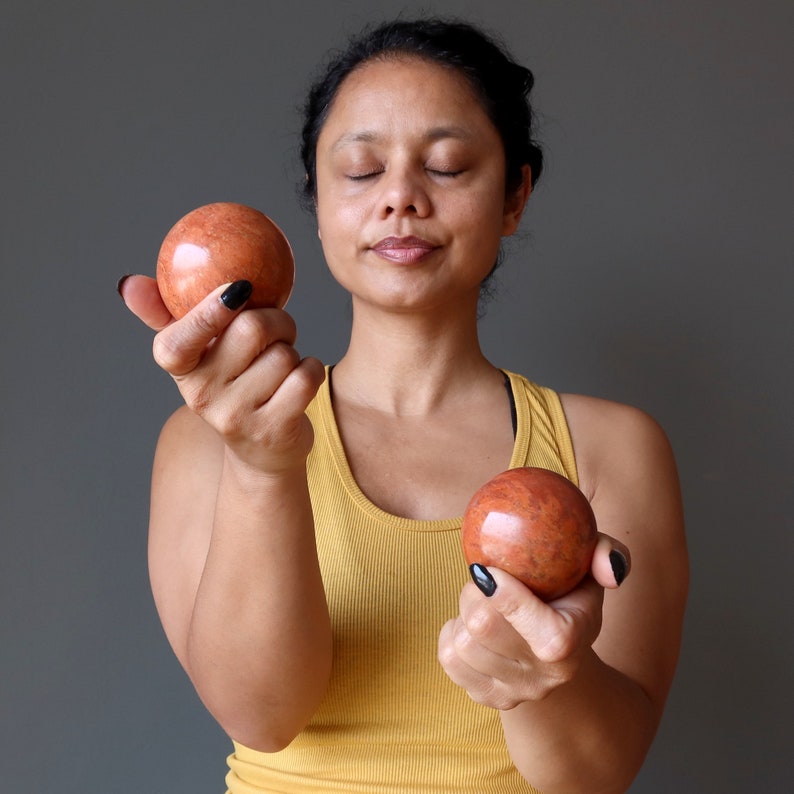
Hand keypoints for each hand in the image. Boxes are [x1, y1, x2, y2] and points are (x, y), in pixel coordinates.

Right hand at [118, 275, 324, 472]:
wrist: (261, 451)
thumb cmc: (230, 385)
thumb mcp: (196, 353)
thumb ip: (163, 315)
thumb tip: (127, 283)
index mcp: (180, 368)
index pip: (178, 340)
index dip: (207, 313)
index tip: (237, 289)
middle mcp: (201, 396)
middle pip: (251, 329)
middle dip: (277, 321)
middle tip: (278, 330)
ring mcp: (236, 416)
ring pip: (283, 354)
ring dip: (293, 351)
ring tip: (282, 363)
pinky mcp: (273, 429)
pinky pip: (304, 377)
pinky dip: (311, 369)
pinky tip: (300, 377)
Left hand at [438, 534, 629, 709]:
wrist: (558, 648)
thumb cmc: (570, 593)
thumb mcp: (591, 567)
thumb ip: (608, 555)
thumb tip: (610, 572)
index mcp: (574, 641)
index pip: (547, 635)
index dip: (510, 599)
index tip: (490, 569)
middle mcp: (547, 675)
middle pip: (485, 627)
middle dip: (474, 591)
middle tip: (483, 576)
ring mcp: (517, 691)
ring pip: (463, 644)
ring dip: (461, 612)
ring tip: (480, 600)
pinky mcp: (488, 697)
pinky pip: (448, 659)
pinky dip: (450, 633)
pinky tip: (467, 623)